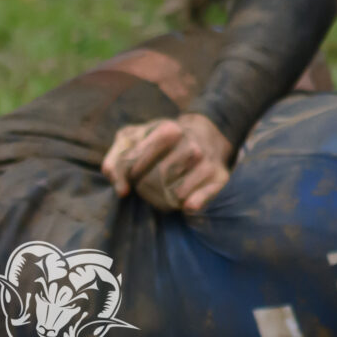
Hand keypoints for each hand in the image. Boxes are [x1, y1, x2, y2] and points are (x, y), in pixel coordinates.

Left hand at [104, 112, 233, 212]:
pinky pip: (195, 203)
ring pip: (173, 196)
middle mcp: (191, 145)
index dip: (128, 175)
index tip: (131, 175)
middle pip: (152, 183)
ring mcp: (206, 162)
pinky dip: (188, 206)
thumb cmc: (161, 141)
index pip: (135, 165)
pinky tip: (185, 203)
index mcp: (169, 130)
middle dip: (144, 188)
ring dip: (163, 199)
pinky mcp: (219, 178)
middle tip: (146, 184)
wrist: (205, 135)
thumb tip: (121, 189)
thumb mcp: (135, 137)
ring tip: (163, 190)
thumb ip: (117, 157)